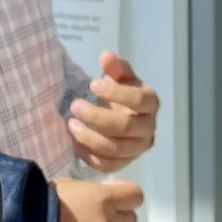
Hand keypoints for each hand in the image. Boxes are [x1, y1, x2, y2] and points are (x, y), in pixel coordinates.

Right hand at [56, 179, 142, 221]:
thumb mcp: (66, 186)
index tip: (114, 194)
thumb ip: (88, 191)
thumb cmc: (40, 203)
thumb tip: (99, 195)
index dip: (127, 195)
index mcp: (103, 199)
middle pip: (131, 221)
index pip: (136, 196)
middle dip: (118, 217)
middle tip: (99, 217)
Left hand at [69, 50, 158, 172]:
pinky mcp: (125, 163)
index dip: (116, 93)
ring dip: (90, 138)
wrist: (125, 116)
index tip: (92, 84)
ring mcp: (138, 148)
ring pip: (116, 149)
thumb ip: (115, 67)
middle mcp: (148, 128)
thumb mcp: (120, 77)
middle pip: (125, 127)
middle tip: (74, 106)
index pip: (138, 100)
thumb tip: (106, 55)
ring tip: (70, 126)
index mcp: (150, 104)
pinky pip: (109, 166)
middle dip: (97, 117)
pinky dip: (91, 157)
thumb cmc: (122, 94)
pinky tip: (75, 145)